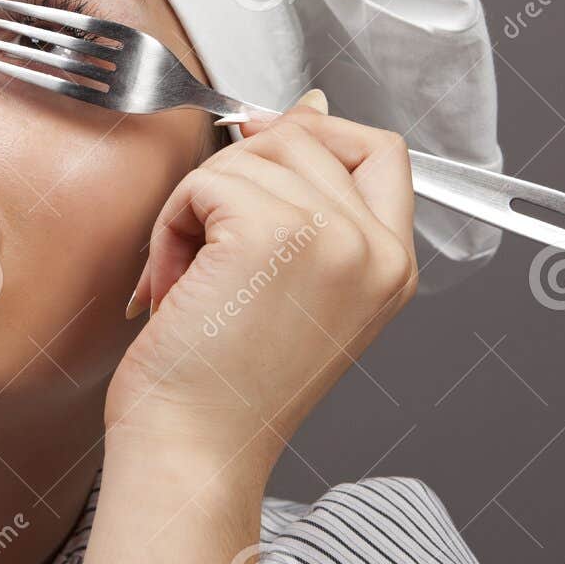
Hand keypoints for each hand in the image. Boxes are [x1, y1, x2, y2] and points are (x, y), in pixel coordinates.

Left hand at [107, 91, 417, 474]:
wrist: (193, 453)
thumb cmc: (223, 386)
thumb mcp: (291, 283)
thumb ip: (312, 197)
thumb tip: (310, 110)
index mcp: (392, 265)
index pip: (381, 149)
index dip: (317, 133)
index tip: (262, 152)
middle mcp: (375, 250)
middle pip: (304, 137)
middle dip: (236, 176)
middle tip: (209, 250)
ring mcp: (333, 238)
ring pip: (248, 154)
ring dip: (195, 208)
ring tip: (192, 282)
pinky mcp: (275, 234)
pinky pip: (205, 180)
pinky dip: (172, 224)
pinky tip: (176, 285)